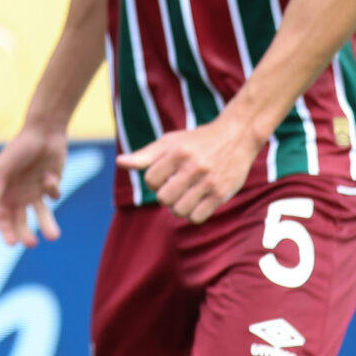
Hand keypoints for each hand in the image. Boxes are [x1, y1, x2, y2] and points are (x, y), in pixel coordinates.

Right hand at [0, 125, 65, 246]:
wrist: (44, 132)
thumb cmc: (18, 148)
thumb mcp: (2, 168)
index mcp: (3, 192)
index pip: (2, 218)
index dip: (6, 231)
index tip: (12, 243)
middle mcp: (18, 194)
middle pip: (21, 222)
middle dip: (26, 234)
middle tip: (32, 243)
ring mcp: (35, 191)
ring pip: (41, 215)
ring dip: (47, 226)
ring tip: (53, 236)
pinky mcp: (51, 185)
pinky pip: (53, 196)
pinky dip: (52, 190)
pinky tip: (49, 176)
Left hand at [115, 118, 260, 223]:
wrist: (236, 137)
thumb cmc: (196, 141)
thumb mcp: (170, 141)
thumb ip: (145, 155)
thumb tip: (120, 162)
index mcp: (177, 152)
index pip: (151, 180)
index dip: (153, 182)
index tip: (162, 177)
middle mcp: (194, 167)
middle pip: (163, 197)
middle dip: (163, 196)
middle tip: (172, 189)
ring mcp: (209, 182)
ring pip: (179, 210)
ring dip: (176, 208)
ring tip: (181, 198)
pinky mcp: (222, 194)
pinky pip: (197, 217)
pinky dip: (191, 216)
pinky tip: (194, 205)